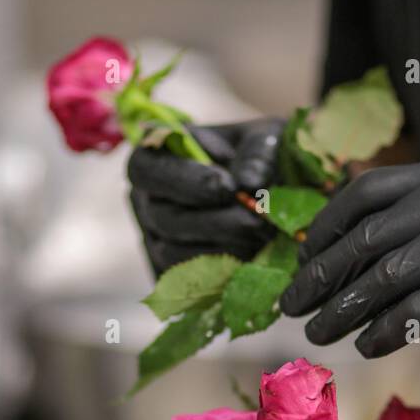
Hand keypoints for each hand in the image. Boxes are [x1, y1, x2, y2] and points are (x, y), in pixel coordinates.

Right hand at [128, 118, 282, 273]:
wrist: (273, 192)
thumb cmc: (258, 157)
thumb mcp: (264, 140)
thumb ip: (258, 153)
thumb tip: (249, 184)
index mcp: (156, 157)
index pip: (146, 169)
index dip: (184, 180)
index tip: (228, 186)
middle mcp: (149, 200)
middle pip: (163, 218)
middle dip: (214, 222)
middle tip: (256, 221)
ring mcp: (158, 239)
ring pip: (174, 253)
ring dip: (222, 248)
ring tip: (262, 238)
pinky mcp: (177, 271)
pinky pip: (189, 279)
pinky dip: (224, 270)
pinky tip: (255, 257)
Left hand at [281, 156, 419, 398]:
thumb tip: (339, 269)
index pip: (372, 189)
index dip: (326, 226)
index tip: (301, 260)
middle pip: (370, 235)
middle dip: (322, 275)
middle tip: (292, 306)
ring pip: (385, 277)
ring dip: (341, 311)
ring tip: (317, 335)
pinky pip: (414, 311)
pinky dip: (382, 332)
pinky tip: (367, 346)